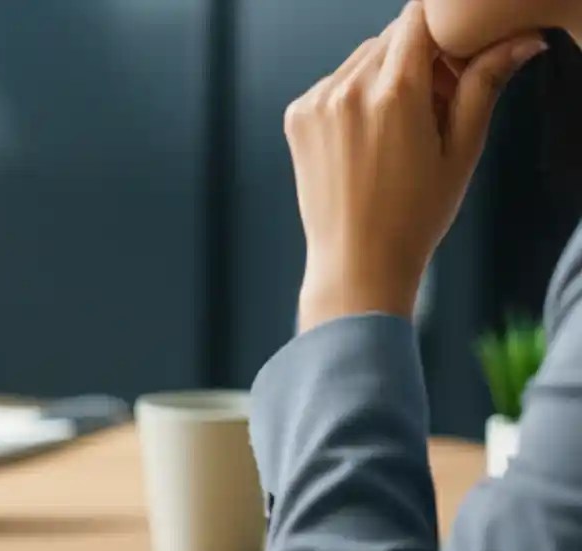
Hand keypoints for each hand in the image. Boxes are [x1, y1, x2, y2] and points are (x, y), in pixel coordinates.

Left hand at [285, 1, 545, 331]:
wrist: (357, 262)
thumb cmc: (415, 216)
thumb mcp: (462, 149)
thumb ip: (485, 84)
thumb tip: (518, 41)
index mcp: (394, 94)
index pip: (421, 19)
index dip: (444, 36)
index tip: (452, 68)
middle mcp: (348, 90)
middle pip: (391, 38)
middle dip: (417, 59)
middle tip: (432, 111)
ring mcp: (315, 103)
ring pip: (362, 59)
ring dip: (384, 76)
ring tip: (397, 132)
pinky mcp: (296, 116)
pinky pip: (334, 83)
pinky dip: (353, 96)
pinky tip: (366, 140)